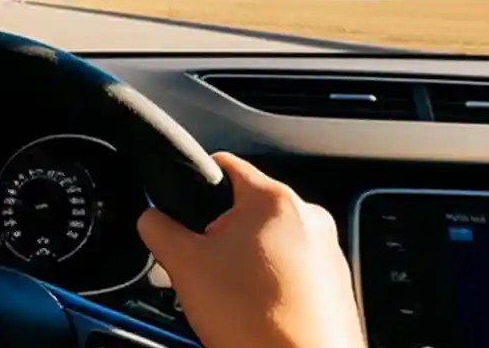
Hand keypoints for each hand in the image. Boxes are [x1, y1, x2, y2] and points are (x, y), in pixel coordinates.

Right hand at [137, 153, 364, 347]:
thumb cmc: (255, 323)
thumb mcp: (184, 266)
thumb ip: (158, 228)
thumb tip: (151, 217)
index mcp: (273, 200)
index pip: (223, 165)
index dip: (195, 185)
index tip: (188, 214)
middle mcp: (309, 217)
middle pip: (246, 210)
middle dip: (222, 238)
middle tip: (210, 272)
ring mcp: (329, 252)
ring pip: (271, 242)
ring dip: (249, 263)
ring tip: (237, 300)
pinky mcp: (337, 285)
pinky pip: (295, 271)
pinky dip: (274, 286)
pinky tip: (260, 313)